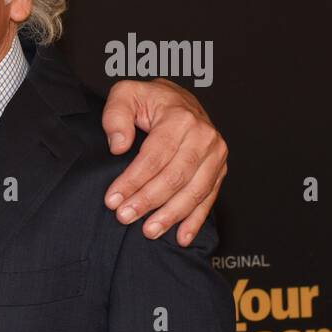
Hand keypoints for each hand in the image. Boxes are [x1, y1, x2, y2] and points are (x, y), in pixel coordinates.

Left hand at [101, 78, 227, 246]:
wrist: (177, 99)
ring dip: (171, 215)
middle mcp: (204, 137)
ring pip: (194, 191)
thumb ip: (116, 116)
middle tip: (124, 217)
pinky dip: (196, 220)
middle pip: (175, 176)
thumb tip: (119, 145)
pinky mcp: (219, 169)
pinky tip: (181, 236)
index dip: (132, 181)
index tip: (112, 199)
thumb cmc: (148, 99)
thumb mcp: (125, 95)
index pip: (154, 157)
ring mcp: (215, 155)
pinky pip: (209, 198)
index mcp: (180, 118)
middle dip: (148, 201)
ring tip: (148, 231)